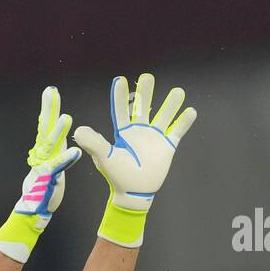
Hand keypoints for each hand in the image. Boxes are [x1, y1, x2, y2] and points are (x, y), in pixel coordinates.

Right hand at [12, 86, 81, 220]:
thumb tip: (57, 135)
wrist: (35, 206)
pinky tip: (76, 152)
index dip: (49, 107)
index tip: (51, 90)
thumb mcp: (52, 163)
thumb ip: (54, 149)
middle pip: (45, 127)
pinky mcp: (49, 177)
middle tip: (51, 91)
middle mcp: (43, 153)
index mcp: (47, 148)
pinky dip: (66, 159)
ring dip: (59, 131)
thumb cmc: (45, 184)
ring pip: (51, 144)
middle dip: (48, 109)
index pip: (46, 123)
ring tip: (67, 117)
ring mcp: (45, 164)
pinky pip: (59, 167)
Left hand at [72, 72, 196, 246]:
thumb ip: (94, 143)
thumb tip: (79, 130)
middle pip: (143, 107)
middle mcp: (139, 131)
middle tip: (147, 77)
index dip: (120, 97)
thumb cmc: (117, 176)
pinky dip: (184, 122)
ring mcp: (154, 137)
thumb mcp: (104, 158)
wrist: (135, 193)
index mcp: (123, 132)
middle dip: (146, 93)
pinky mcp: (167, 146)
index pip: (121, 110)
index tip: (120, 80)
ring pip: (164, 116)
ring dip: (171, 104)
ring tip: (178, 91)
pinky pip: (177, 131)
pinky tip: (190, 111)